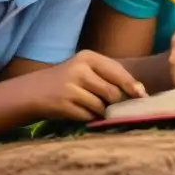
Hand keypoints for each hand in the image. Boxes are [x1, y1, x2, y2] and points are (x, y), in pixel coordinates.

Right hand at [31, 50, 146, 121]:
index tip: (142, 95)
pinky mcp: (63, 105)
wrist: (32, 91)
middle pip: (112, 92)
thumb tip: (140, 92)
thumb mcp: (86, 69)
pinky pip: (88, 116)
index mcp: (88, 57)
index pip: (117, 71)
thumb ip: (110, 76)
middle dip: (116, 102)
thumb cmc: (68, 80)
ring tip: (93, 107)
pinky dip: (89, 117)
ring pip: (101, 106)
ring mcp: (70, 88)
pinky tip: (81, 111)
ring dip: (102, 111)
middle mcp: (79, 70)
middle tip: (113, 105)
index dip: (131, 85)